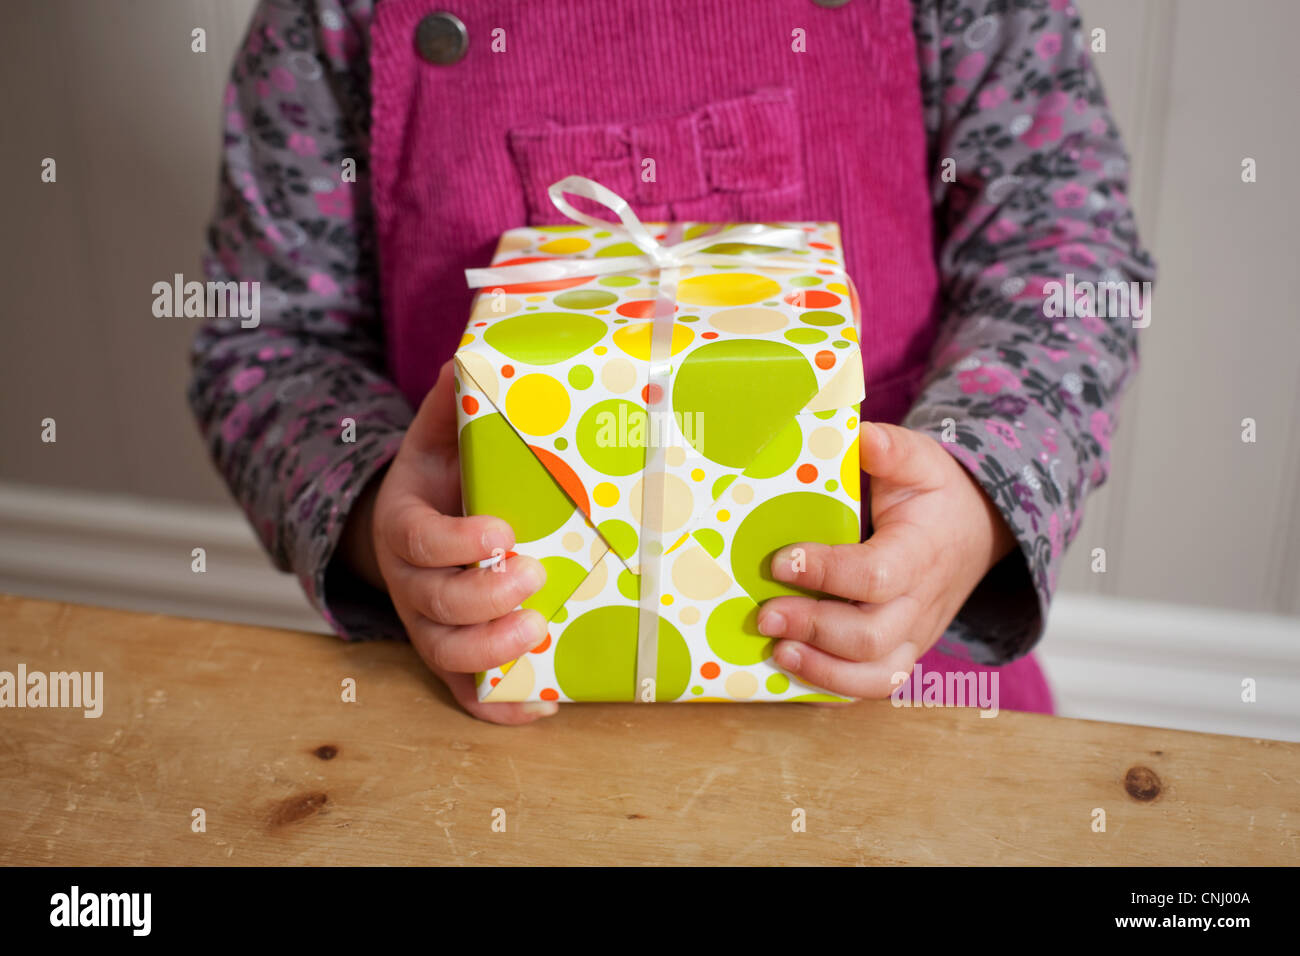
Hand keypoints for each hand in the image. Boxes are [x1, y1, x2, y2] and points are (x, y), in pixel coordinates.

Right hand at [340, 360, 555, 723]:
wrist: (415, 528)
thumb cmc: (439, 482)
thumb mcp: (437, 440)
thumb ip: (448, 407)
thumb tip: (463, 358)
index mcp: (406, 526)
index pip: (421, 542)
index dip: (457, 545)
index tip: (502, 533)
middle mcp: (411, 583)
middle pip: (433, 604)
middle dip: (483, 598)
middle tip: (535, 577)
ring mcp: (429, 625)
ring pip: (445, 655)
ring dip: (492, 653)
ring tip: (539, 631)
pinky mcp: (451, 656)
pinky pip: (465, 694)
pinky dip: (500, 706)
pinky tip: (544, 704)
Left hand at [755, 422, 1015, 699]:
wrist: (974, 532)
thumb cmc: (934, 494)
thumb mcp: (920, 460)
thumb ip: (892, 450)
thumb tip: (861, 438)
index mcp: (922, 553)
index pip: (876, 575)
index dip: (828, 573)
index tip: (782, 561)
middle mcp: (920, 603)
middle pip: (871, 636)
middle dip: (814, 629)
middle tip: (764, 614)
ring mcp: (913, 635)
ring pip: (875, 675)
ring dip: (822, 670)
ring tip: (776, 651)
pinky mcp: (901, 653)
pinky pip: (872, 685)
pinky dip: (832, 686)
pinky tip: (791, 668)